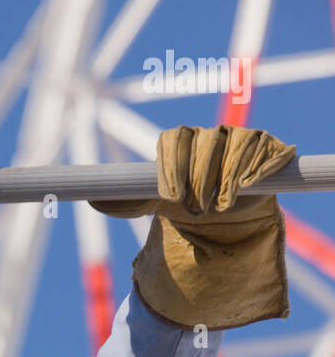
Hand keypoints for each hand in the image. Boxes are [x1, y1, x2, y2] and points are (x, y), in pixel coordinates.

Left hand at [90, 125, 295, 329]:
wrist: (222, 222)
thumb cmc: (184, 207)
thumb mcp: (152, 205)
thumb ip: (125, 200)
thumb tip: (89, 197)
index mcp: (181, 140)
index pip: (175, 139)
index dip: (173, 166)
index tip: (171, 196)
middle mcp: (211, 134)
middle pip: (206, 142)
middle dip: (200, 178)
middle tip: (196, 208)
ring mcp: (241, 138)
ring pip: (237, 145)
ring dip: (227, 177)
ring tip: (220, 205)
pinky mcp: (268, 149)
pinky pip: (265, 148)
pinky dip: (257, 167)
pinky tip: (248, 187)